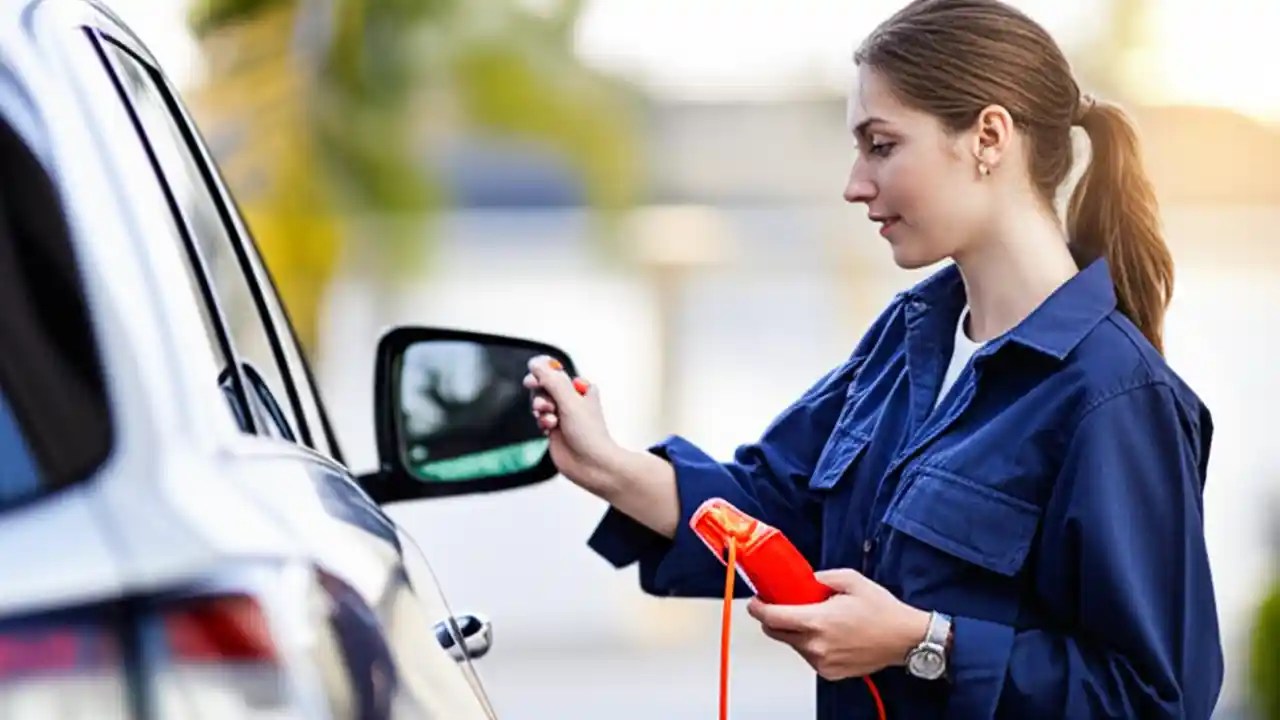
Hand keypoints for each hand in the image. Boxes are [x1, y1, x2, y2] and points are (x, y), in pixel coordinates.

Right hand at [525, 356, 623, 494]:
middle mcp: (572, 400)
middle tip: (543, 403)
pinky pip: (540, 418)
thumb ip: (552, 380)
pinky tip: (549, 429)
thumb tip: (536, 363)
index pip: (556, 373)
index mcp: (581, 389)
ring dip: (542, 410)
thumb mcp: (570, 401)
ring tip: (551, 419)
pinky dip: (542, 422)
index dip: (543, 375)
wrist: (591, 464)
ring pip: (540, 403)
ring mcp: (563, 415)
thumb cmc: (590, 435)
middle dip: (541, 395)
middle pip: (545, 387)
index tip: (534, 380)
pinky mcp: (554, 429)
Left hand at [746, 569, 930, 680]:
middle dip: (773, 619)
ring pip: (793, 645)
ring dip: (796, 631)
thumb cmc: (882, 611)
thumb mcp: (850, 580)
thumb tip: (806, 579)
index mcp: (817, 621)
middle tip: (782, 605)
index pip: (771, 617)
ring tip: (817, 619)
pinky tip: (829, 634)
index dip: (758, 608)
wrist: (905, 638)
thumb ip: (821, 577)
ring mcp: (822, 662)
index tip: (755, 602)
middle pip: (776, 633)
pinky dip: (811, 645)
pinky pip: (809, 656)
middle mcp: (816, 645)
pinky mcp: (830, 672)